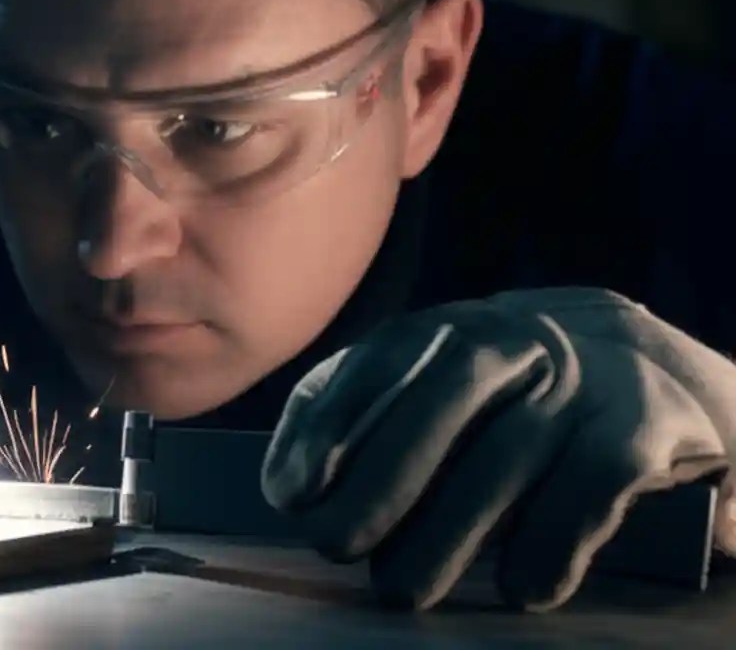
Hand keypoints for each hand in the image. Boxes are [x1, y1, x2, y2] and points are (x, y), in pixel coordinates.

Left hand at [262, 287, 734, 610]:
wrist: (634, 375)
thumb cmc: (488, 399)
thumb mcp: (412, 385)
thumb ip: (341, 414)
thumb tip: (284, 485)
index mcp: (443, 330)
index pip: (380, 361)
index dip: (330, 425)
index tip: (292, 491)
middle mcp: (510, 342)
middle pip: (441, 405)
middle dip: (380, 485)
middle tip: (337, 546)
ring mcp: (575, 384)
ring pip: (503, 460)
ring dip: (444, 536)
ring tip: (400, 588)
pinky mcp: (633, 434)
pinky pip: (582, 498)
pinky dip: (545, 551)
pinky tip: (515, 588)